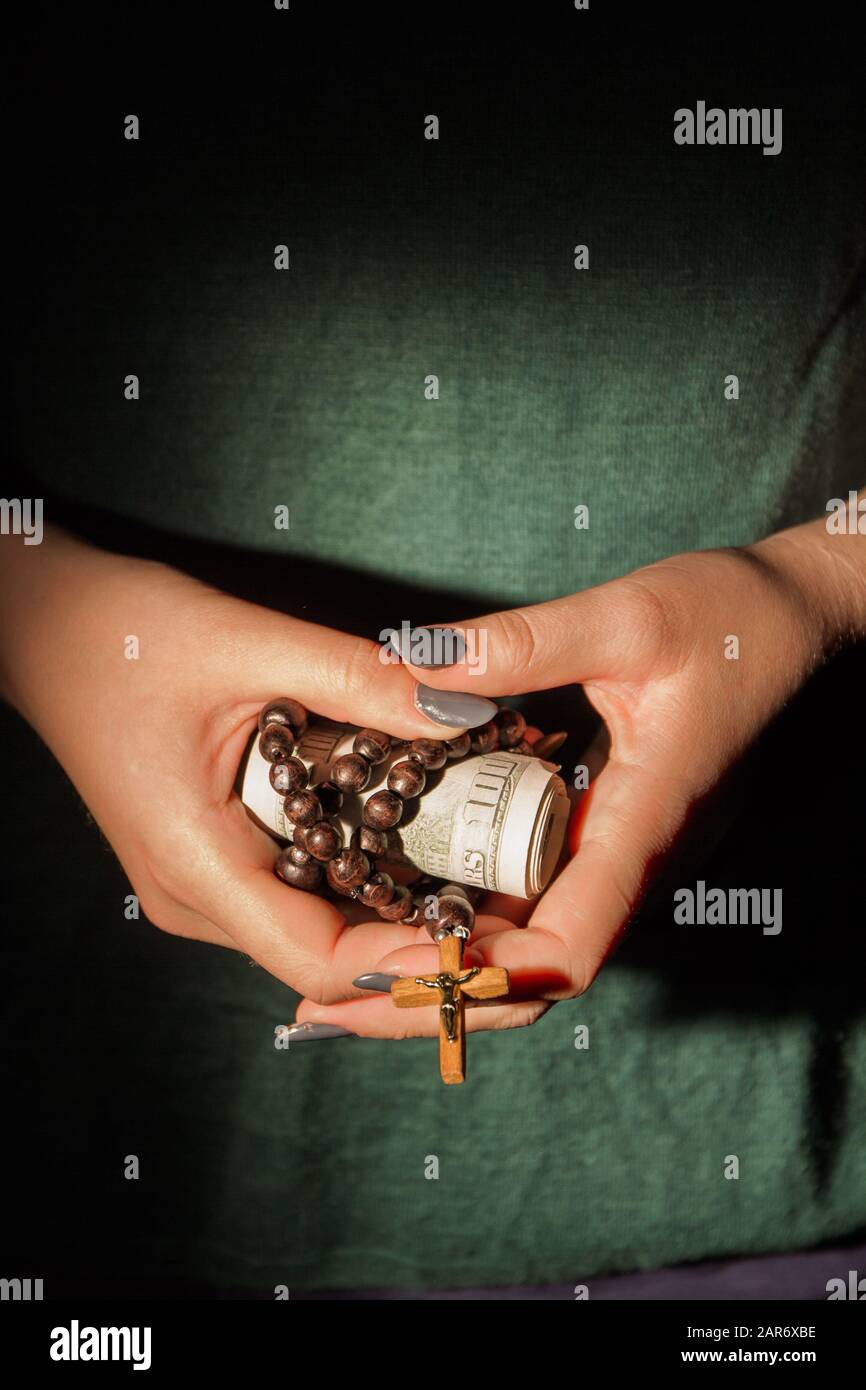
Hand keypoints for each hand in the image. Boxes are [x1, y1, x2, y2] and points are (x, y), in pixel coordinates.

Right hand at [0, 526, 525, 1033]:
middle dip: (428, 944)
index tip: (492, 938)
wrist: (42, 625)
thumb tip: (470, 706)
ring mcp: (203, 883)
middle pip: (331, 958)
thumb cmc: (120, 634)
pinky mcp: (215, 858)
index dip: (414, 962)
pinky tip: (425, 843)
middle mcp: (197, 895)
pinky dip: (365, 876)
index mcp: (196, 863)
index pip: (320, 959)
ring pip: (321, 928)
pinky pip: (302, 889)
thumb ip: (362, 678)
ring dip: (402, 912)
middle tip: (517, 913)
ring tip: (490, 880)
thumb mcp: (248, 643)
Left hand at [298, 499, 864, 1035]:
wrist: (792, 623)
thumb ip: (528, 644)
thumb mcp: (629, 617)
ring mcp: (624, 853)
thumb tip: (420, 667)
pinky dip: (471, 916)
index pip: (568, 945)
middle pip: (535, 969)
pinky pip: (539, 898)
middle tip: (331, 1000)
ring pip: (533, 942)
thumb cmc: (731, 619)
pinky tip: (403, 905)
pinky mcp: (610, 835)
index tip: (395, 974)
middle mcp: (635, 858)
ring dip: (446, 968)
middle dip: (437, 993)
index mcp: (646, 822)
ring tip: (342, 975)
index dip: (483, 976)